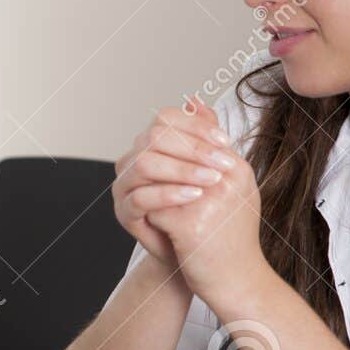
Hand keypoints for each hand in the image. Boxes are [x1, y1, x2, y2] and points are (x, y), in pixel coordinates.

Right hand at [114, 98, 237, 266]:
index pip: (165, 119)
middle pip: (153, 138)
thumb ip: (202, 135)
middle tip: (224, 163)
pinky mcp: (123, 212)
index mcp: (150, 144)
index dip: (196, 127)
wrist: (198, 250)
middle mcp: (132, 159)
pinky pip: (140, 197)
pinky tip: (194, 196)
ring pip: (145, 164)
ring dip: (182, 170)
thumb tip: (197, 99)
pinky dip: (169, 194)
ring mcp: (124, 186)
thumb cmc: (204, 208)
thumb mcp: (210, 167)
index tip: (226, 143)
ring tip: (211, 180)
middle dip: (193, 148)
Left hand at [143, 117, 269, 309]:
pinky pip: (153, 207)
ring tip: (150, 203)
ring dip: (147, 191)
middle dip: (147, 161)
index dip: (163, 138)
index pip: (187, 126)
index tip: (155, 154)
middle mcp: (225, 178)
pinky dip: (149, 217)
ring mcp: (210, 200)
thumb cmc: (228, 236)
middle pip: (164, 145)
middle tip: (142, 179)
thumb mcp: (226, 185)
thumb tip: (191, 101)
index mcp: (234, 166)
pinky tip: (157, 229)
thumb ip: (208, 144)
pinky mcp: (190, 225)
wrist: (237, 282)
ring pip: (154, 176)